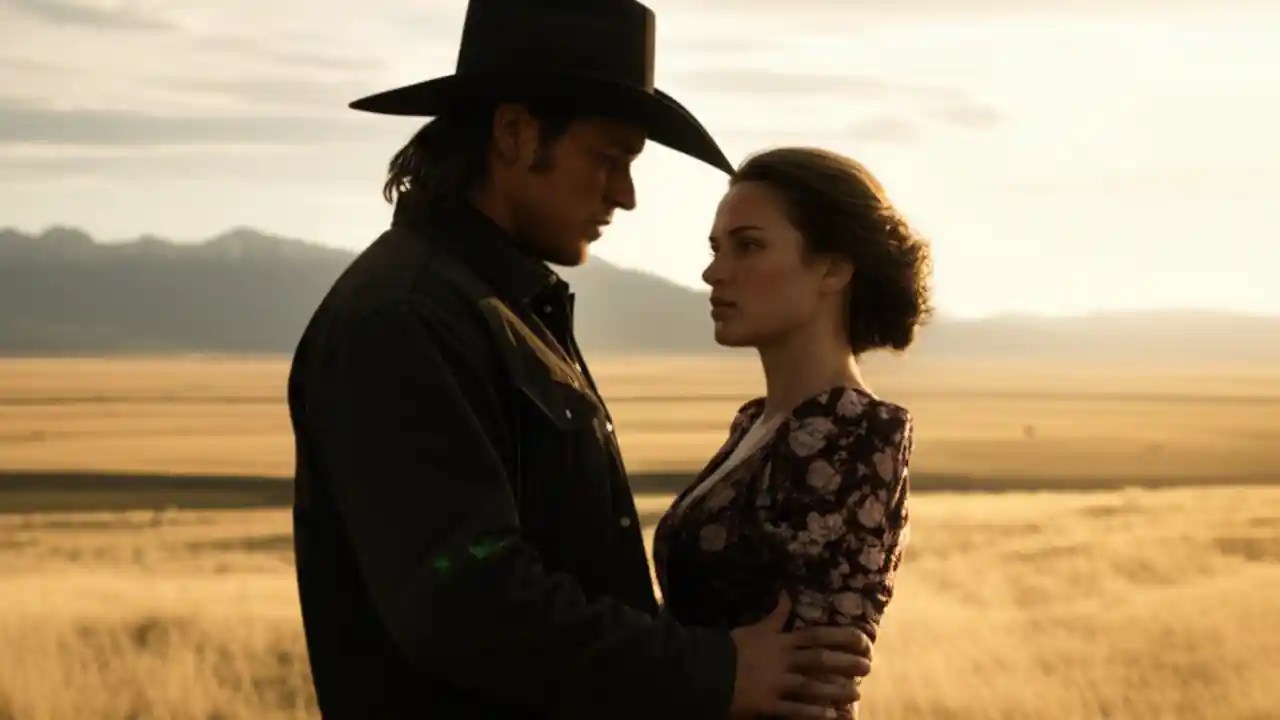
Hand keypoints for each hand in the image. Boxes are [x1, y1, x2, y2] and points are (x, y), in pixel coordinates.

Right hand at [728, 592, 871, 718]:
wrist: (705, 668)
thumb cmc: (731, 647)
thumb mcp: (755, 627)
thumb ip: (775, 615)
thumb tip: (786, 593)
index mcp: (779, 641)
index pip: (816, 635)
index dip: (841, 636)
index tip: (863, 638)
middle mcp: (781, 660)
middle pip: (819, 659)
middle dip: (845, 663)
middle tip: (868, 666)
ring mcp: (775, 683)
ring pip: (811, 685)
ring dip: (835, 689)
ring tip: (856, 693)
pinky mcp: (766, 704)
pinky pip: (793, 710)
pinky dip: (812, 713)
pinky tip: (830, 715)